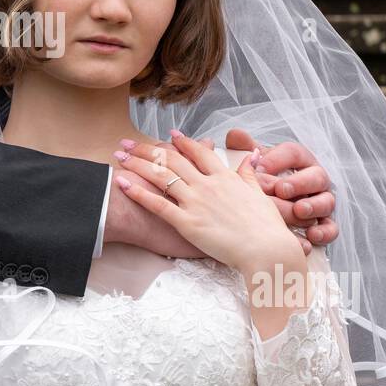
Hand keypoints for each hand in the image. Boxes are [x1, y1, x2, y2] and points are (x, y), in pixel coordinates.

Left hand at [113, 131, 303, 273]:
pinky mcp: (186, 222)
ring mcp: (195, 202)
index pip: (198, 152)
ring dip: (137, 163)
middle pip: (172, 159)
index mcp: (224, 177)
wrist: (266, 250)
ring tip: (119, 156)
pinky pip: (157, 204)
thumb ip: (248, 173)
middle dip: (147, 148)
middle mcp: (207, 185)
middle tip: (129, 143)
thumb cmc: (266, 227)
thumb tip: (250, 155)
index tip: (169, 134)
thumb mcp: (259, 194)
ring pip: (160, 176)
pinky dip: (138, 192)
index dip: (182, 142)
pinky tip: (123, 183)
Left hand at [225, 128, 337, 248]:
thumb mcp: (253, 166)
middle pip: (316, 176)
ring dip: (313, 206)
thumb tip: (235, 135)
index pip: (293, 153)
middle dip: (298, 183)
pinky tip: (310, 236)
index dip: (278, 159)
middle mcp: (314, 179)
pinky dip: (324, 232)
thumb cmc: (262, 184)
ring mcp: (321, 201)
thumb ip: (244, 149)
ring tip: (298, 210)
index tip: (260, 167)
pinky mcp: (325, 224)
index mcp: (298, 160)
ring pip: (326, 201)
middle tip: (280, 189)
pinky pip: (331, 228)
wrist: (266, 217)